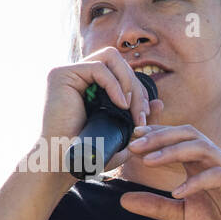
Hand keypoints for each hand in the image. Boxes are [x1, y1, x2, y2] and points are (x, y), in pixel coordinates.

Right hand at [37, 47, 153, 169]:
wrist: (67, 162)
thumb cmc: (92, 152)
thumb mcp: (123, 133)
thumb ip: (140, 117)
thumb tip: (159, 102)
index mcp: (91, 84)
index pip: (122, 70)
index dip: (138, 89)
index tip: (144, 116)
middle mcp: (79, 74)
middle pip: (119, 61)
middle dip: (136, 86)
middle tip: (141, 115)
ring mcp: (69, 72)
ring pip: (111, 57)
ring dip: (129, 83)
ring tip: (131, 110)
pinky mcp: (61, 74)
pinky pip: (99, 67)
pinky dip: (115, 85)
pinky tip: (121, 105)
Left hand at [118, 123, 220, 219]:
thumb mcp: (182, 216)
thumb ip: (156, 206)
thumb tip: (123, 200)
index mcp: (203, 165)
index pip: (178, 138)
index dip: (155, 134)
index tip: (131, 139)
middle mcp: (216, 162)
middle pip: (188, 134)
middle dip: (160, 137)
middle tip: (134, 145)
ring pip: (201, 148)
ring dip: (173, 151)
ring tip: (149, 161)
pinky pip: (216, 176)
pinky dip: (195, 182)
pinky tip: (177, 192)